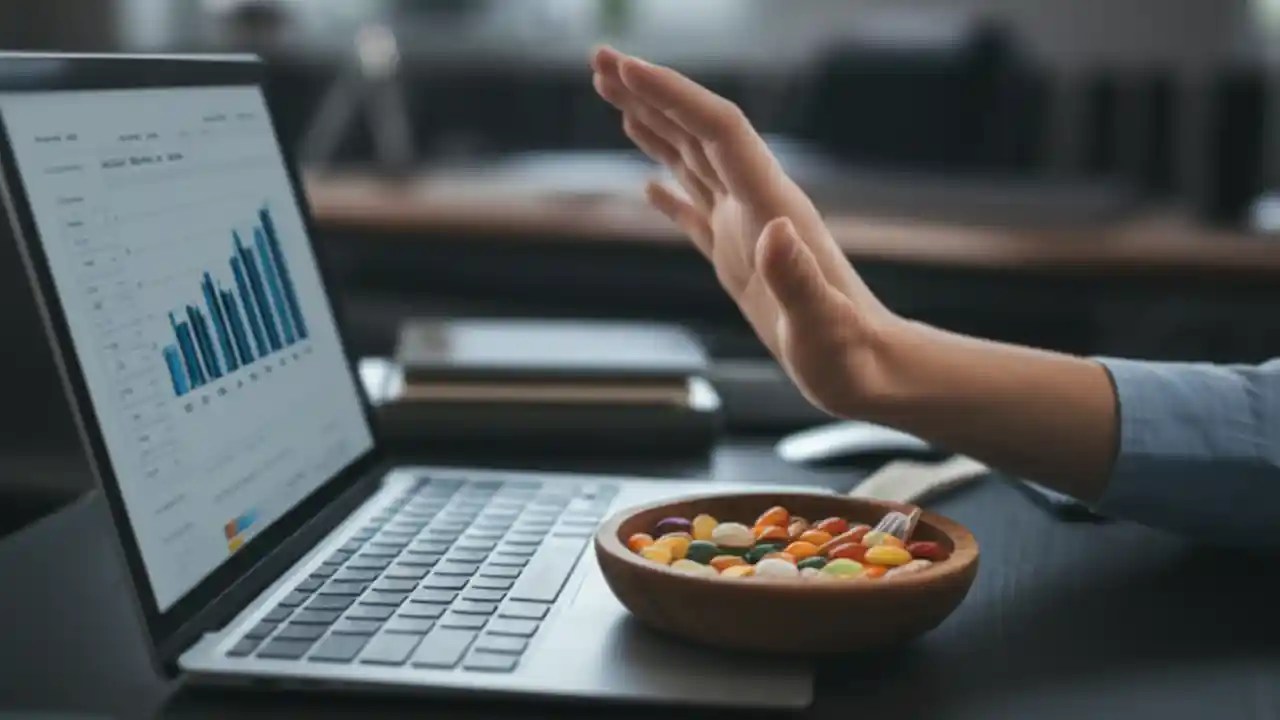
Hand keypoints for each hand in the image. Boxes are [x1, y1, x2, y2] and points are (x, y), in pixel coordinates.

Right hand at [590, 46, 899, 417]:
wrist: (873, 373)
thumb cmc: (851, 356)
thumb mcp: (822, 324)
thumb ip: (799, 278)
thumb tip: (775, 230)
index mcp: (772, 208)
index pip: (719, 131)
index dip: (672, 96)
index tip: (626, 70)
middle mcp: (759, 206)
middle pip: (699, 131)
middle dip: (650, 93)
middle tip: (600, 62)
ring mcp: (748, 231)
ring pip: (693, 163)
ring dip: (655, 127)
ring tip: (615, 98)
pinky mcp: (742, 261)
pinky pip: (698, 213)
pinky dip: (671, 193)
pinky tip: (648, 186)